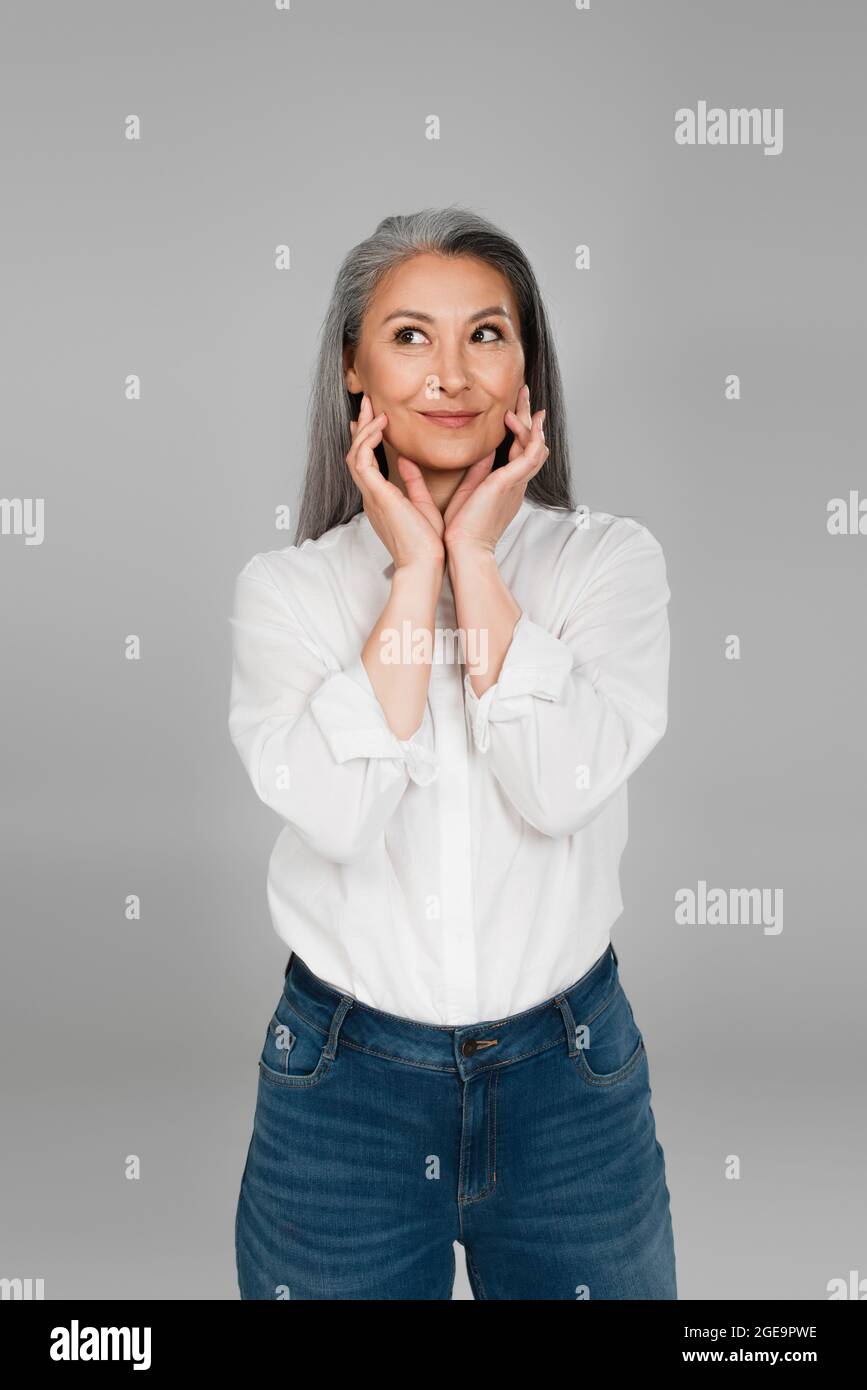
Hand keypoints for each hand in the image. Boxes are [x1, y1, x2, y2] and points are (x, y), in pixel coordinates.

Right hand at [346, 393, 444, 571]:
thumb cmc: (426, 542)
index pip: (366, 463)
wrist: (425, 563)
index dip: (366, 439)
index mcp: (381, 499)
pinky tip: (380, 426)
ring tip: (373, 408)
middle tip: (367, 403)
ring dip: (363, 429)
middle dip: (361, 427)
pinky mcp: (376, 495)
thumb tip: (408, 460)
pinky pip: (361, 461)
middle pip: (355, 454)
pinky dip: (368, 441)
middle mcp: (371, 496)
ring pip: (354, 455)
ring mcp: (371, 496)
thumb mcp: (421, 504)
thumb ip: (414, 482)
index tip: (374, 419)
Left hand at [442, 383, 548, 555]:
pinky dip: (523, 432)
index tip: (517, 412)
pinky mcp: (510, 482)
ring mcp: (517, 483)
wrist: (464, 549)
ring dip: (530, 419)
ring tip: (522, 397)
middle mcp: (518, 484)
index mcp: (509, 487)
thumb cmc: (462, 529)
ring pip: (536, 445)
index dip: (523, 431)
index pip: (522, 453)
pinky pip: (528, 452)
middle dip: (531, 418)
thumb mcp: (468, 492)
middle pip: (534, 444)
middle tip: (525, 394)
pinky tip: (510, 418)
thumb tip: (480, 451)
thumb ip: (475, 471)